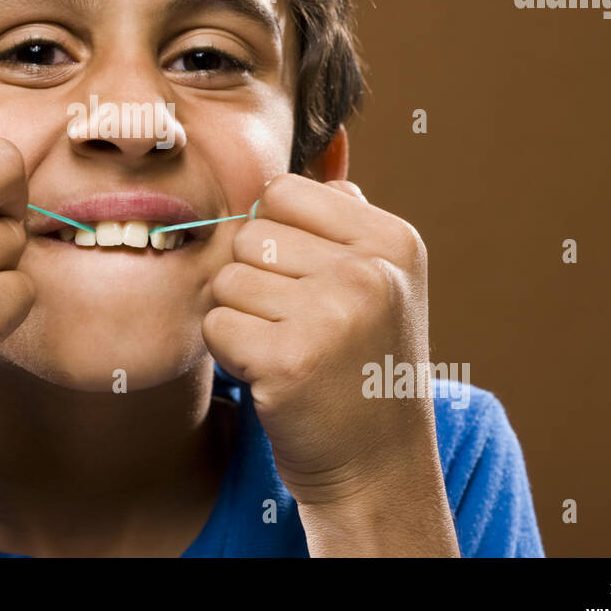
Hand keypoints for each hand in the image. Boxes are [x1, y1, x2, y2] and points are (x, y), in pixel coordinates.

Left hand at [201, 173, 455, 553]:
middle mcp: (368, 271)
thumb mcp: (382, 279)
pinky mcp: (289, 361)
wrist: (378, 466)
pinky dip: (232, 353)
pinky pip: (217, 324)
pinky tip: (272, 376)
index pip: (284, 192)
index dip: (276, 235)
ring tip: (288, 350)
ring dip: (242, 319)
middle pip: (250, 235)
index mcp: (392, 240)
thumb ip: (347, 217)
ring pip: (228, 280)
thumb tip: (328, 145)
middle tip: (296, 327)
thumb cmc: (363, 365)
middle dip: (255, 282)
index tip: (306, 282)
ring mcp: (331, 315)